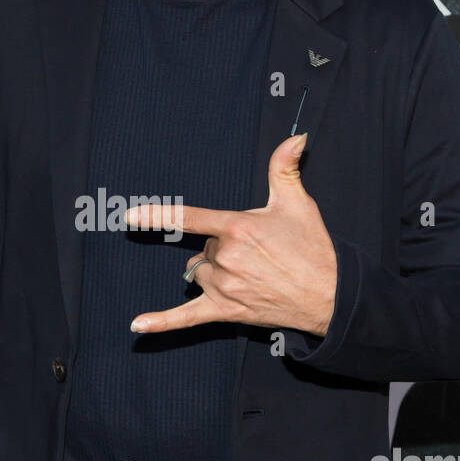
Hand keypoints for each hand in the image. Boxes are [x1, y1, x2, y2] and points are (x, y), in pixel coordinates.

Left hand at [124, 133, 336, 336]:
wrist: (330, 295)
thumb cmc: (313, 248)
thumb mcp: (297, 203)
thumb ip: (285, 168)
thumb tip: (297, 135)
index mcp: (236, 227)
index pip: (189, 218)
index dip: (158, 216)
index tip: (129, 215)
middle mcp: (226, 257)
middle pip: (203, 247)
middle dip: (222, 248)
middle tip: (257, 254)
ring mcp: (224, 287)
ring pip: (197, 273)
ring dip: (212, 272)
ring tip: (248, 274)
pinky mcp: (226, 311)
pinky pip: (186, 318)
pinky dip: (161, 323)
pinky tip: (136, 325)